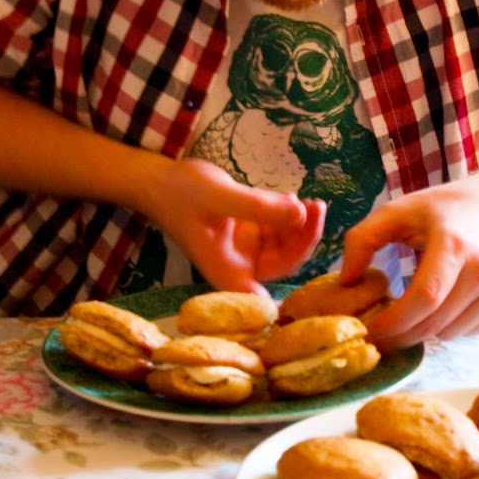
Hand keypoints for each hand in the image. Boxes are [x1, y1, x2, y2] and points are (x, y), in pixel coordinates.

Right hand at [142, 158, 324, 293]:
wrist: (159, 181)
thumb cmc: (181, 193)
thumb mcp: (220, 197)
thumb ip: (260, 208)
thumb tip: (302, 215)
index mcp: (227, 273)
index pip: (266, 298)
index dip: (295, 296)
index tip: (319, 278)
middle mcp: (239, 265)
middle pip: (285, 262)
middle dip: (304, 237)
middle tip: (316, 206)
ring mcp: (246, 248)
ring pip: (286, 244)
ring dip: (301, 223)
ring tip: (311, 200)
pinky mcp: (250, 231)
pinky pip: (278, 228)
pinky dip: (288, 214)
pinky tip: (291, 196)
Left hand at [339, 169, 478, 348]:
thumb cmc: (448, 209)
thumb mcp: (400, 210)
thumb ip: (363, 239)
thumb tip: (345, 282)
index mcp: (454, 244)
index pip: (423, 298)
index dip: (393, 322)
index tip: (369, 329)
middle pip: (435, 323)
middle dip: (401, 336)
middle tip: (379, 336)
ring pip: (451, 334)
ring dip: (424, 331)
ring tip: (411, 313)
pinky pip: (470, 332)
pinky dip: (449, 327)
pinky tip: (443, 305)